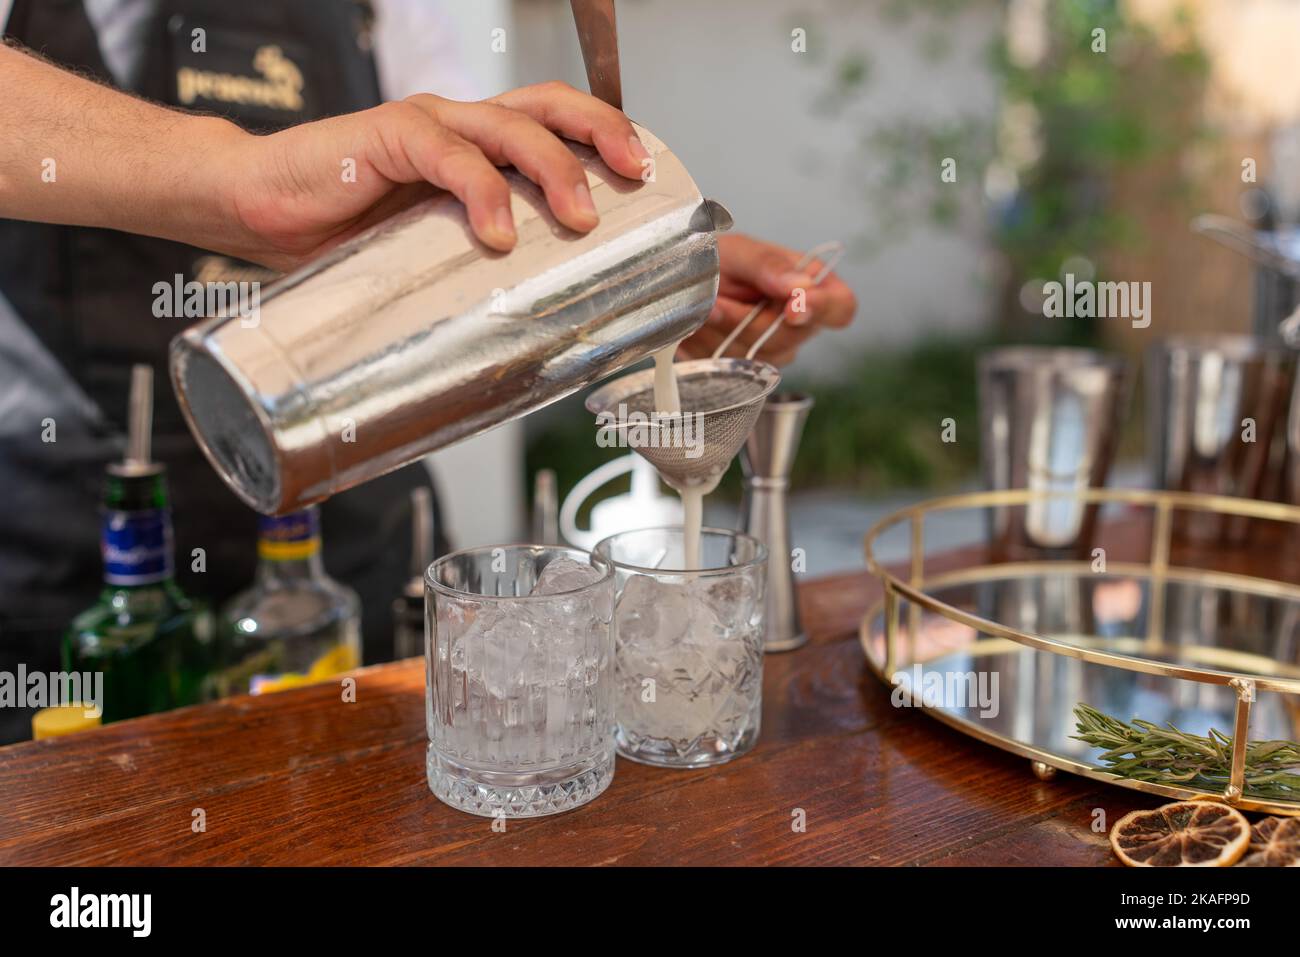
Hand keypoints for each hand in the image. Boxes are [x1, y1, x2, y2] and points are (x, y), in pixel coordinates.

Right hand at [217, 82, 650, 269]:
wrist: (252, 206)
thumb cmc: (339, 232)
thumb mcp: (427, 253)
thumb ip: (473, 268)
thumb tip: (534, 329)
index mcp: (474, 147)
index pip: (553, 123)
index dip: (604, 138)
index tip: (647, 180)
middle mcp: (457, 127)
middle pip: (547, 108)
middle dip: (601, 135)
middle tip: (633, 180)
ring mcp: (423, 128)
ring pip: (508, 127)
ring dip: (553, 170)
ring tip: (578, 219)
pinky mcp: (382, 137)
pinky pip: (444, 154)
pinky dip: (479, 191)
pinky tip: (499, 233)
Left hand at [678, 234, 856, 366]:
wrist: (680, 283)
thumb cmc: (716, 261)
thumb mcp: (739, 252)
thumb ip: (768, 267)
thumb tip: (802, 287)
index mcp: (810, 286)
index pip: (841, 307)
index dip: (823, 311)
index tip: (793, 307)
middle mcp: (798, 323)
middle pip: (792, 338)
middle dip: (749, 320)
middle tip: (718, 300)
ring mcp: (772, 350)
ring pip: (759, 357)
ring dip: (725, 331)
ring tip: (706, 305)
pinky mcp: (745, 370)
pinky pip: (732, 368)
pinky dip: (710, 343)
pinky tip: (700, 323)